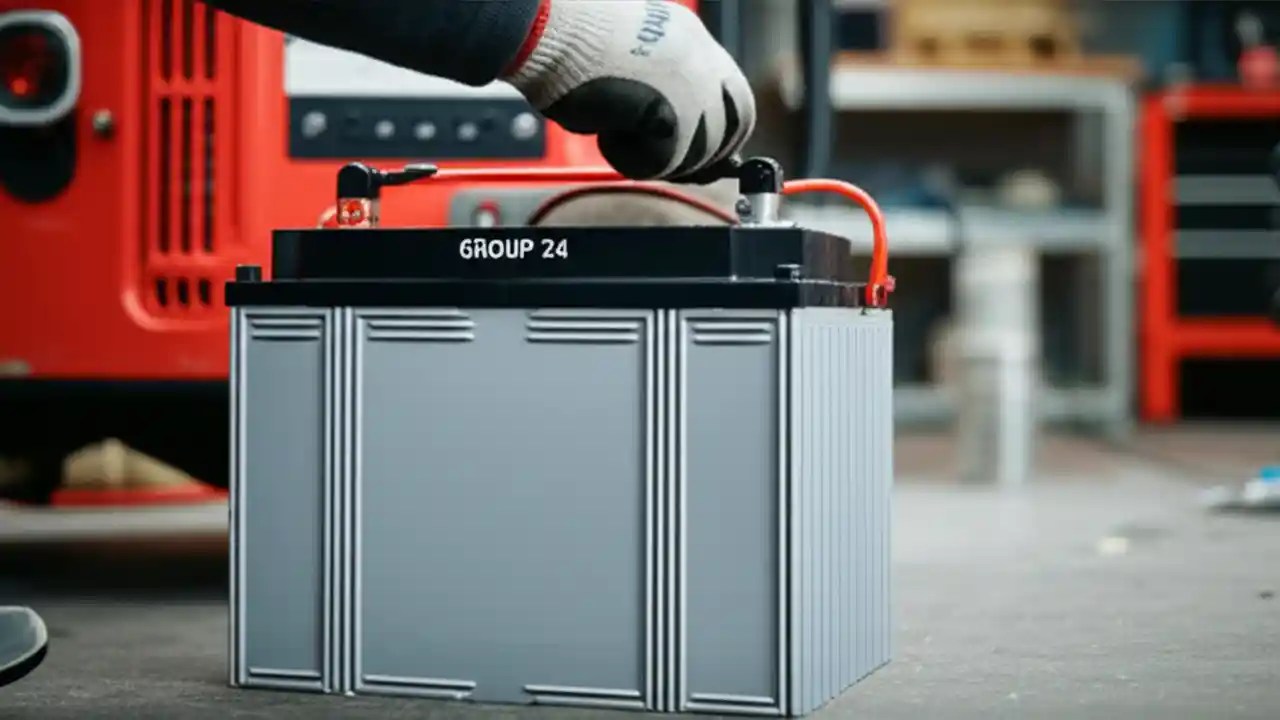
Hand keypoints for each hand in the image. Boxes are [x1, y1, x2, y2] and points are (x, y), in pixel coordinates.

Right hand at [504, 0, 754, 182]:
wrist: (548, 31)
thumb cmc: (570, 43)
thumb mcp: (631, 60)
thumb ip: (662, 91)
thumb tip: (672, 132)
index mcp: (692, 37)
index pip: (733, 97)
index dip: (720, 132)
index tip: (703, 152)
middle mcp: (702, 58)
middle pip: (731, 130)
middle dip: (703, 156)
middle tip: (669, 165)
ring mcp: (692, 87)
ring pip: (697, 151)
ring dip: (659, 157)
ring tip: (616, 132)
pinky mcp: (672, 114)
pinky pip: (664, 162)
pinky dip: (633, 159)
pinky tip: (607, 134)